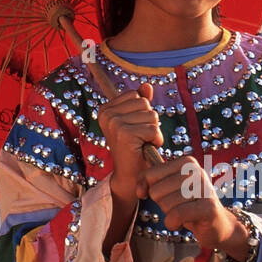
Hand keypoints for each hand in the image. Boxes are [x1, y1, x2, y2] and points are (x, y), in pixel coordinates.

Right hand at [97, 82, 163, 198]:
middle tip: (140, 137)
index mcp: (105, 109)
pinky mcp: (125, 134)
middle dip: (149, 121)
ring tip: (142, 143)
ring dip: (154, 131)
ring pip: (152, 115)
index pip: (136, 94)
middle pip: (144, 103)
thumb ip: (141, 102)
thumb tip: (147, 85)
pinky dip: (156, 140)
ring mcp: (114, 124)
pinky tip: (146, 149)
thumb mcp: (137, 121)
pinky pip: (154, 129)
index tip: (134, 128)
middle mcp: (106, 114)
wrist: (129, 176)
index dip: (142, 111)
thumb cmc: (135, 148)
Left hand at [136, 155, 248, 259]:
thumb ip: (151, 181)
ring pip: (165, 204)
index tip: (154, 197)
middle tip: (176, 207)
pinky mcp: (208, 207)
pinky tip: (180, 224)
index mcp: (186, 162)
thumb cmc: (188, 205)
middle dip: (162, 204)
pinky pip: (176, 215)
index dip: (146, 189)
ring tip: (182, 214)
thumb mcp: (168, 189)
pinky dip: (173, 223)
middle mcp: (197, 171)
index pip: (150, 175)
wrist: (218, 225)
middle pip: (156, 191)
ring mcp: (204, 188)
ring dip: (169, 215)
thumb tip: (139, 190)